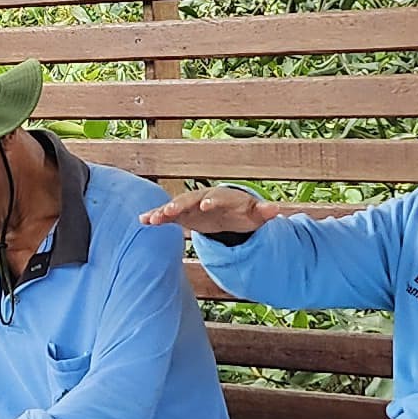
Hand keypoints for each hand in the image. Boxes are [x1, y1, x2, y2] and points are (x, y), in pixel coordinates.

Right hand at [142, 185, 272, 235]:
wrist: (228, 211)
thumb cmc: (242, 211)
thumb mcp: (254, 214)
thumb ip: (263, 212)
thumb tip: (275, 210)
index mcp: (221, 197)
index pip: (217, 197)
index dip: (212, 201)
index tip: (207, 205)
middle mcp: (202, 198)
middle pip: (190, 200)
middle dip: (180, 204)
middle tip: (169, 210)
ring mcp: (190, 206)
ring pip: (175, 206)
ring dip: (163, 211)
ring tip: (151, 219)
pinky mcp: (181, 215)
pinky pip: (167, 215)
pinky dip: (155, 216)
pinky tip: (142, 221)